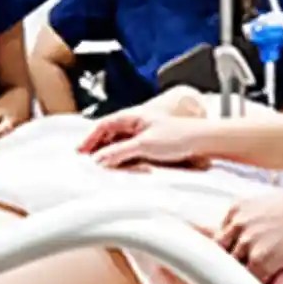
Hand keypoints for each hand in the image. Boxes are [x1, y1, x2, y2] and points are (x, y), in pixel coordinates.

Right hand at [77, 113, 209, 167]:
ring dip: (109, 152)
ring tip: (100, 166)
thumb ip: (120, 152)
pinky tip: (119, 167)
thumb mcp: (144, 145)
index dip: (89, 138)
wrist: (203, 140)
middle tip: (85, 161)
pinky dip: (121, 157)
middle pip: (109, 133)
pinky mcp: (152, 143)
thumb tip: (99, 159)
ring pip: (119, 142)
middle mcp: (136, 122)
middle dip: (96, 146)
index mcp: (132, 116)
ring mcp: (144, 133)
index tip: (79, 152)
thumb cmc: (178, 136)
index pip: (103, 125)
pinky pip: (130, 149)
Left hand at [215, 189, 282, 282]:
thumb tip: (242, 229)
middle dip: (232, 255)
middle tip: (244, 259)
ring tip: (258, 266)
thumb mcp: (266, 202)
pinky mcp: (259, 259)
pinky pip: (250, 276)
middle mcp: (238, 222)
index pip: (221, 231)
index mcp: (238, 207)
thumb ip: (250, 216)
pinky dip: (257, 280)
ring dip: (244, 268)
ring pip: (234, 263)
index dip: (229, 242)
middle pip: (222, 247)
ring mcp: (247, 241)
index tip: (235, 248)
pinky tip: (266, 276)